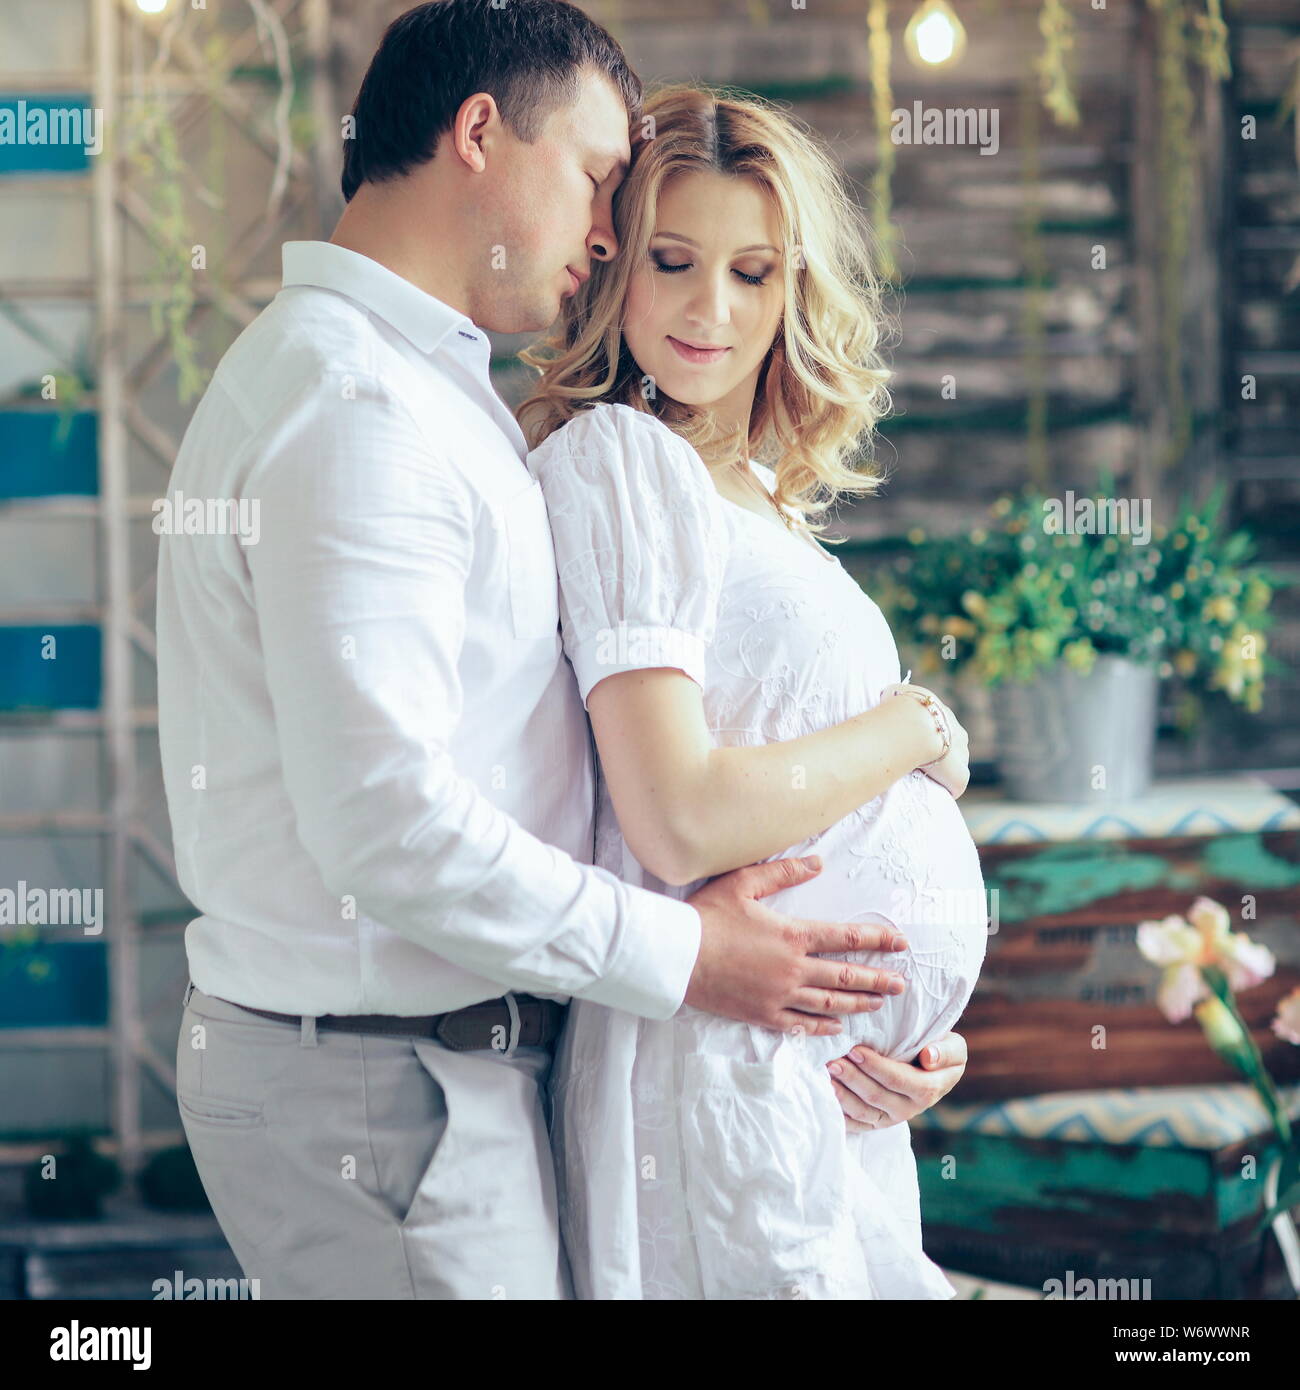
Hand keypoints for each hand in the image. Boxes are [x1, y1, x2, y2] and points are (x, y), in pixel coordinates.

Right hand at [684, 856, 908, 1036]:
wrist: (676, 956)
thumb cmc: (707, 916)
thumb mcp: (743, 883)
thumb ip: (783, 872)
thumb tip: (818, 862)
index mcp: (792, 935)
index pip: (845, 938)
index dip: (877, 940)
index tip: (900, 944)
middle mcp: (792, 969)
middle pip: (845, 977)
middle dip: (878, 981)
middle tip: (902, 985)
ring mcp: (778, 996)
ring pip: (828, 1004)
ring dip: (858, 1004)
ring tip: (878, 1005)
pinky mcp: (761, 1015)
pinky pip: (800, 1025)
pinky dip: (821, 1027)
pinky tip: (835, 1028)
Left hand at [826, 1030, 967, 1132]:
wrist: (930, 1066)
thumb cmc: (939, 1050)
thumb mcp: (954, 1047)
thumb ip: (947, 1051)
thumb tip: (929, 1057)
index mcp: (928, 1089)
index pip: (899, 1080)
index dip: (876, 1067)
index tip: (855, 1050)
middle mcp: (908, 1108)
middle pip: (876, 1096)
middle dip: (852, 1079)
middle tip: (832, 1061)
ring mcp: (889, 1118)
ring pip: (862, 1111)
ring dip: (841, 1094)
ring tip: (825, 1074)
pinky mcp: (874, 1123)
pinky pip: (854, 1124)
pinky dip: (838, 1111)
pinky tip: (824, 1094)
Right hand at [879, 681, 969, 798]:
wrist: (914, 727)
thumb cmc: (901, 708)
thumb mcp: (895, 691)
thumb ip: (895, 693)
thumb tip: (889, 696)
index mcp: (944, 714)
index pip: (939, 725)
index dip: (926, 734)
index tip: (911, 741)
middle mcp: (959, 734)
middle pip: (951, 746)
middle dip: (938, 753)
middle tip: (916, 760)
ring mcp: (962, 756)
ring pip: (955, 765)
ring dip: (942, 771)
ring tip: (922, 778)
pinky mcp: (960, 776)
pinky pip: (955, 785)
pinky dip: (946, 789)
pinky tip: (931, 791)